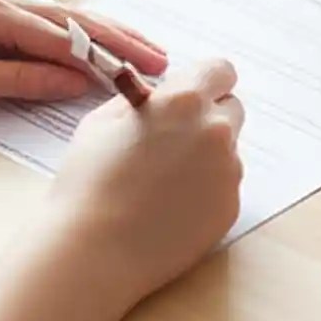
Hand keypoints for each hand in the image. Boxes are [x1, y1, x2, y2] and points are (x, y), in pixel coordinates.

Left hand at [0, 0, 168, 108]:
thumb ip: (21, 81)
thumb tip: (75, 83)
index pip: (68, 40)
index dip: (110, 58)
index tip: (147, 74)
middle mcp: (4, 1)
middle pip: (76, 20)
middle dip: (122, 39)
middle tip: (162, 57)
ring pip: (64, 18)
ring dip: (104, 33)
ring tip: (142, 47)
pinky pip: (44, 22)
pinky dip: (76, 32)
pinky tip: (92, 42)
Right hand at [0, 59, 243, 320]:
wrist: (94, 249)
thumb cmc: (89, 183)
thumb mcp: (102, 121)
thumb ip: (143, 101)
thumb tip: (160, 99)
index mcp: (184, 101)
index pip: (221, 71)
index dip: (206, 81)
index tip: (196, 92)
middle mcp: (215, 131)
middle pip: (231, 109)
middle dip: (207, 117)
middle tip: (175, 138)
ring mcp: (227, 172)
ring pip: (227, 151)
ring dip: (206, 156)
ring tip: (163, 181)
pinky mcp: (230, 207)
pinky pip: (223, 186)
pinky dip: (205, 190)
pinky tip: (170, 205)